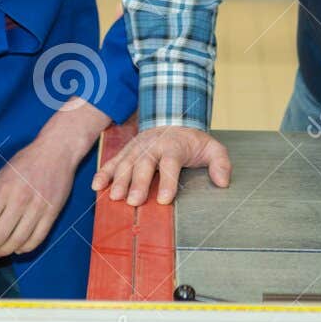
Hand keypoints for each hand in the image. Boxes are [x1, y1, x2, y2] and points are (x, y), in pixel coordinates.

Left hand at [0, 100, 108, 259]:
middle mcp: (20, 199)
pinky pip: (37, 238)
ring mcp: (38, 207)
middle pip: (0, 236)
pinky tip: (16, 248)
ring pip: (18, 241)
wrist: (57, 151)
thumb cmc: (25, 162)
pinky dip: (25, 248)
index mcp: (4, 189)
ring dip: (4, 252)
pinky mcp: (53, 212)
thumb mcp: (0, 176)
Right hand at [90, 125, 230, 206]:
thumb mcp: (212, 148)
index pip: (171, 164)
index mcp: (174, 146)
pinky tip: (97, 186)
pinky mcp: (127, 150)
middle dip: (139, 183)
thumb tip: (223, 182)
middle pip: (145, 164)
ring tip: (114, 197)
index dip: (168, 182)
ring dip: (119, 180)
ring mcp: (138, 147)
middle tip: (134, 202)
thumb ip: (221, 163)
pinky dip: (104, 173)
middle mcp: (154, 145)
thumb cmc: (193, 141)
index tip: (164, 200)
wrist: (173, 120)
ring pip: (127, 163)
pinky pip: (113, 161)